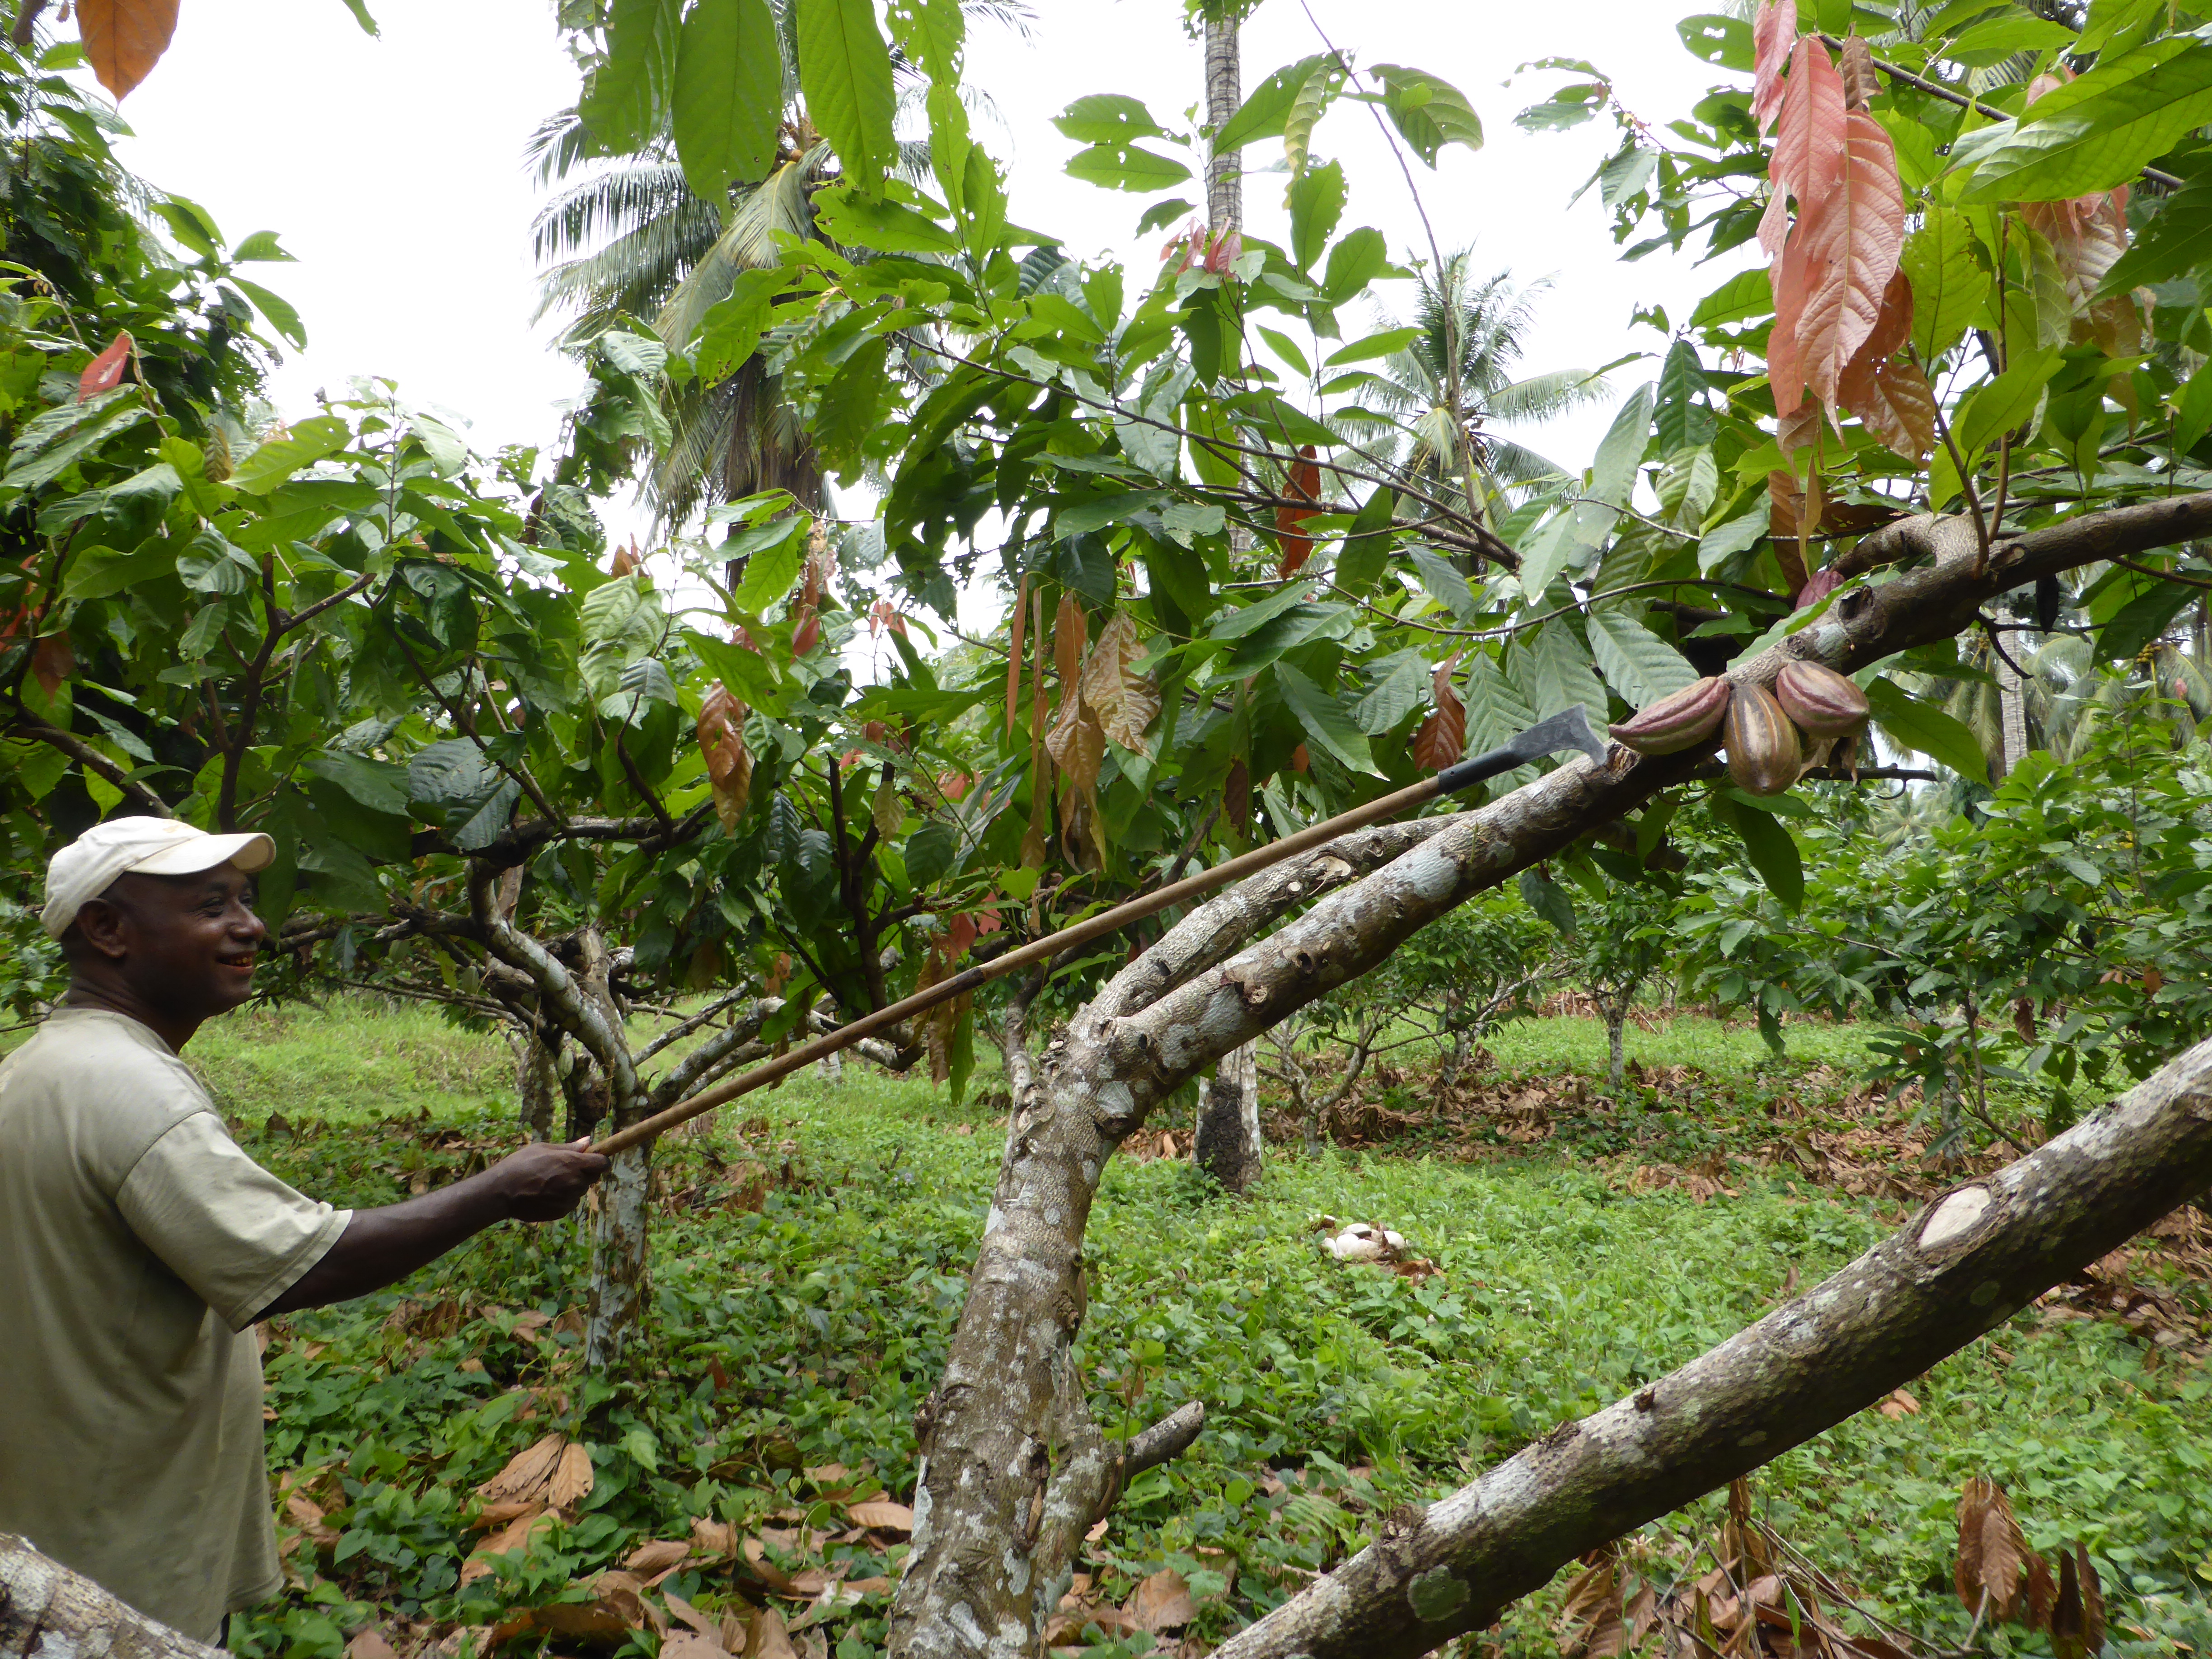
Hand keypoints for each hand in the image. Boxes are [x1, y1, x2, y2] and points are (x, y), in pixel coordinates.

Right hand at [493, 1139, 609, 1221]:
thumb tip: (588, 1142)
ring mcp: (569, 1199)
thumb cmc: (521, 1164)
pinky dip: (563, 1199)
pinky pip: (570, 1203)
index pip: (602, 1164)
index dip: (598, 1161)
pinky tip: (545, 1194)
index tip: (591, 1160)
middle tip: (562, 1170)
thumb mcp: (543, 1148)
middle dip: (583, 1173)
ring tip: (549, 1183)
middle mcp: (575, 1182)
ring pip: (580, 1191)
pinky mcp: (561, 1212)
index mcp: (573, 1163)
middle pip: (591, 1177)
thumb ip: (569, 1147)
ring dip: (572, 1187)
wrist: (502, 1192)